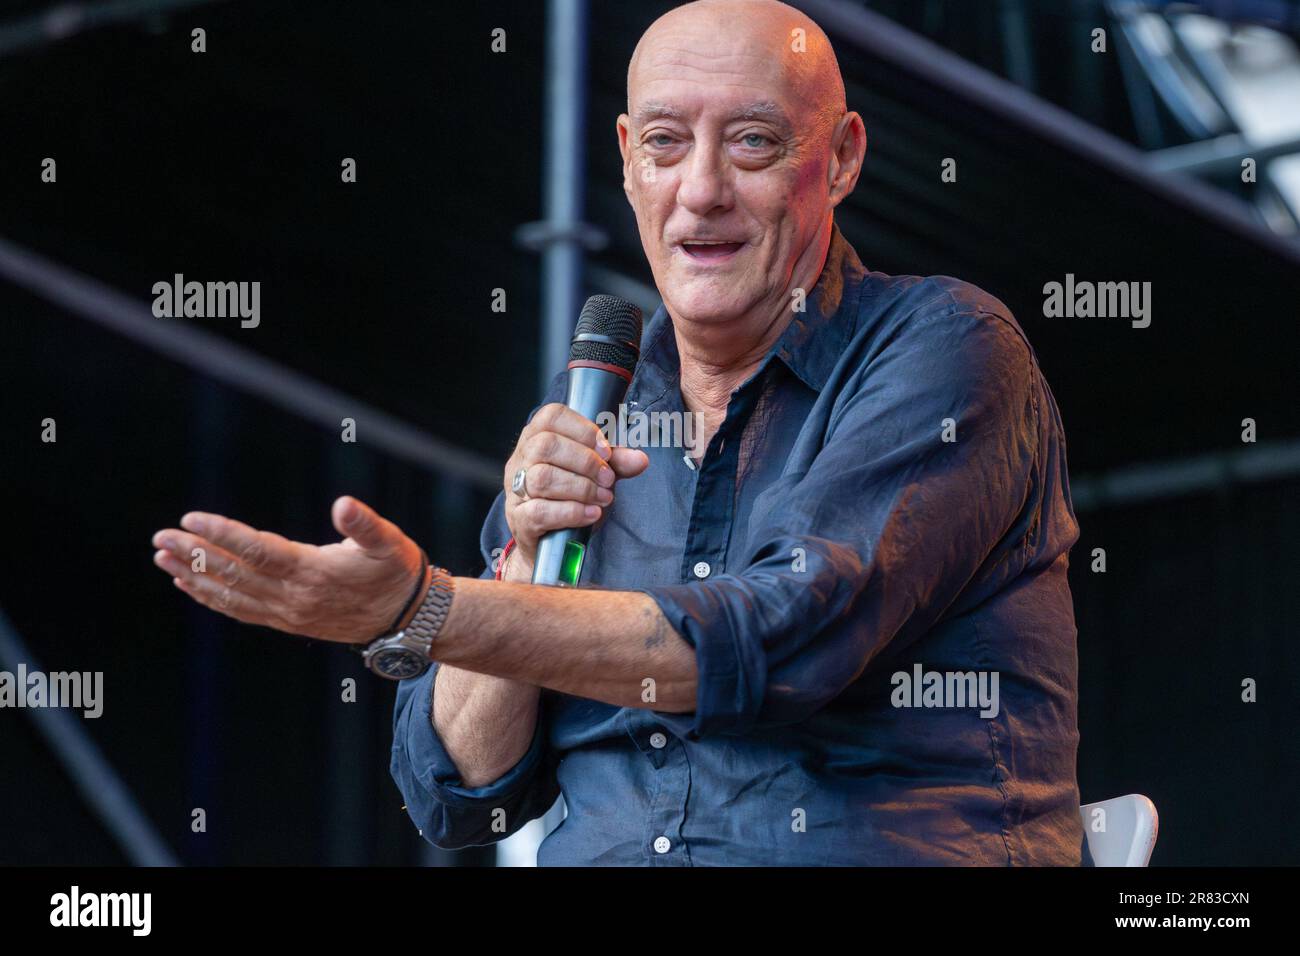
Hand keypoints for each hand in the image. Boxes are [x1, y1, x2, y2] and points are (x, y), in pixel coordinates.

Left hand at [150, 496, 423, 642]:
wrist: (407, 619)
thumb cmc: (397, 572)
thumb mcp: (390, 542)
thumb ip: (364, 524)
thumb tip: (343, 505)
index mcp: (314, 572)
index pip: (259, 552)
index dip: (224, 535)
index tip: (191, 520)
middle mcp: (295, 597)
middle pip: (236, 575)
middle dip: (196, 555)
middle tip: (162, 537)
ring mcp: (288, 613)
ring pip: (231, 595)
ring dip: (195, 576)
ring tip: (163, 558)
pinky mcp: (287, 621)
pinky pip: (240, 610)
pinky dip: (211, 598)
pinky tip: (189, 585)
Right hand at [503, 403, 649, 576]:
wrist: (552, 544)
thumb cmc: (571, 498)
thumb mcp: (596, 474)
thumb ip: (616, 463)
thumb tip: (640, 459)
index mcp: (537, 437)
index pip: (552, 416)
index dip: (583, 430)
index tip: (606, 450)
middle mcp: (521, 459)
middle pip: (546, 445)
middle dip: (585, 462)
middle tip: (608, 479)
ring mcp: (515, 490)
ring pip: (542, 478)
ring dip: (581, 488)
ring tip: (604, 497)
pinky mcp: (519, 519)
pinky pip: (540, 511)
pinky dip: (571, 511)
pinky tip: (591, 514)